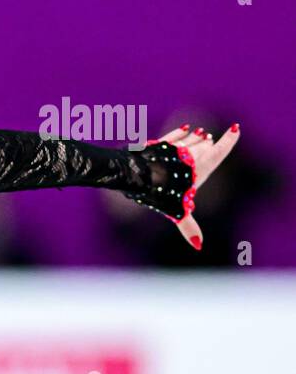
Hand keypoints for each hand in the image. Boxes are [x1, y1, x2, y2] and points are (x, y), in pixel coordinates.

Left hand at [149, 122, 240, 249]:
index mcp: (198, 169)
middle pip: (203, 146)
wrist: (137, 174)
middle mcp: (189, 156)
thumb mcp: (177, 212)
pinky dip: (181, 133)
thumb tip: (199, 245)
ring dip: (196, 138)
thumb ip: (188, 226)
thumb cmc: (160, 193)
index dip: (227, 141)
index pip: (218, 152)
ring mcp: (174, 149)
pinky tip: (186, 129)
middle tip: (211, 138)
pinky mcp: (159, 144)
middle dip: (207, 143)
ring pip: (190, 140)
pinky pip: (174, 136)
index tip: (235, 128)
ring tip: (202, 134)